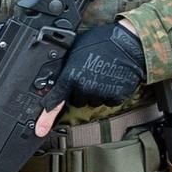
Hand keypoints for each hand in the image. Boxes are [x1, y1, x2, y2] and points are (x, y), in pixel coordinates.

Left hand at [36, 19, 144, 135]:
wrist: (130, 42)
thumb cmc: (102, 41)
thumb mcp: (75, 50)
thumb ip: (65, 67)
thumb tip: (57, 75)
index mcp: (70, 76)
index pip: (54, 101)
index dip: (45, 117)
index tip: (40, 130)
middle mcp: (84, 88)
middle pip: (75, 99)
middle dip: (79, 90)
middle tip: (88, 73)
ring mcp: (100, 94)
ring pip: (91, 101)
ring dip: (95, 91)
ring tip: (101, 73)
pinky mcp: (115, 97)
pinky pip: (107, 100)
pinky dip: (109, 93)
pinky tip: (112, 78)